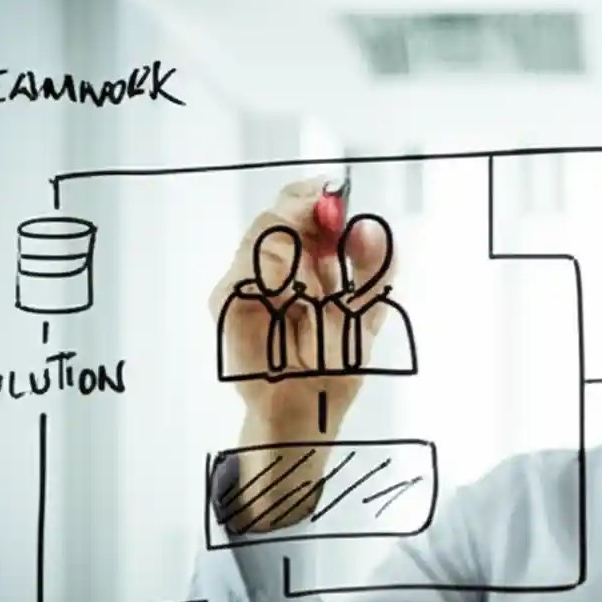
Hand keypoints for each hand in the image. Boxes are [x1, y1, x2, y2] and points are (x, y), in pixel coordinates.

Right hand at [210, 178, 396, 433]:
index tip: (334, 191)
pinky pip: (246, 272)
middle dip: (302, 213)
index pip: (301, 207)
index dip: (314, 194)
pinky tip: (291, 304)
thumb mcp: (367, 312)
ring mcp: (247, 279)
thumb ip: (374, 269)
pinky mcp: (226, 301)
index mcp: (310, 257)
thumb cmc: (333, 363)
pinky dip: (273, 281)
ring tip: (313, 295)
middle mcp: (276, 262)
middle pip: (277, 213)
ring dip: (295, 257)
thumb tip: (369, 225)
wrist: (306, 410)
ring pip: (262, 237)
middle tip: (327, 224)